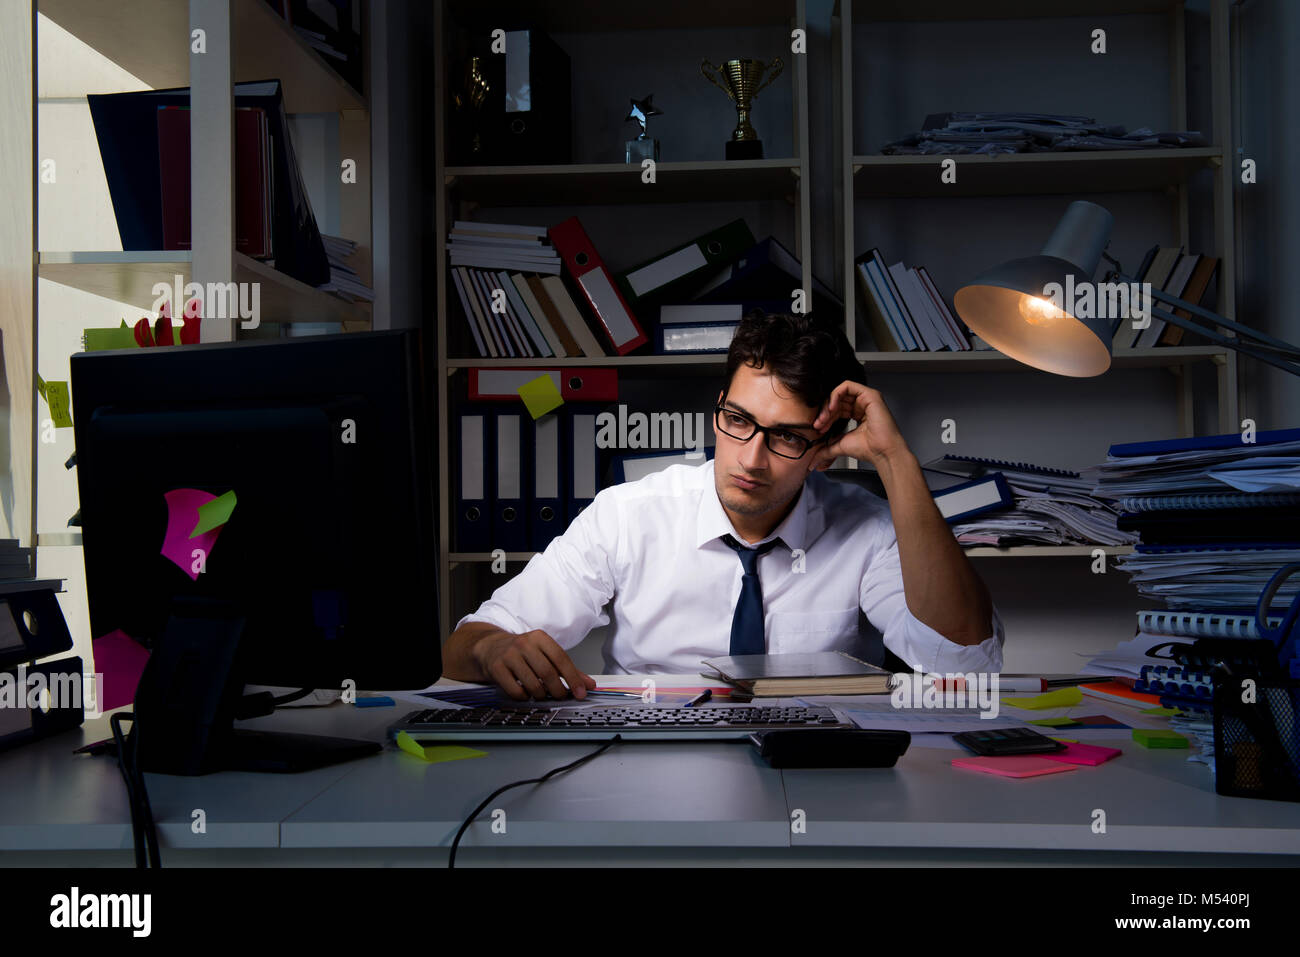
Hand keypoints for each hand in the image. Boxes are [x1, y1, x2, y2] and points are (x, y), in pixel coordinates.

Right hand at [471, 628, 597, 701]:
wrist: (490, 647)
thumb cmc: (522, 652)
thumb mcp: (545, 654)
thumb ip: (568, 669)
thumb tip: (588, 684)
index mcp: (540, 638)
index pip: (561, 659)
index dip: (573, 678)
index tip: (581, 692)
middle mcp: (524, 644)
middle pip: (548, 673)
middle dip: (558, 690)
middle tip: (561, 696)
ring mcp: (509, 656)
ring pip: (533, 684)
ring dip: (541, 695)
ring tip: (542, 694)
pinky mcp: (497, 668)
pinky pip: (516, 691)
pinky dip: (524, 697)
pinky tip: (525, 692)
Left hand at [808, 381, 909, 470]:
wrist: (881, 452)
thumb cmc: (869, 449)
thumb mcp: (840, 446)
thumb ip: (826, 450)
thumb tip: (814, 461)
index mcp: (858, 414)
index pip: (837, 410)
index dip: (826, 417)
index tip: (818, 428)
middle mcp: (863, 405)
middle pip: (837, 401)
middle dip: (825, 413)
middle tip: (818, 424)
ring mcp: (867, 399)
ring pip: (840, 393)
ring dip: (828, 405)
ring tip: (824, 418)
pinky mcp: (870, 395)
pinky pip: (847, 386)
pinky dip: (836, 394)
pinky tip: (831, 408)